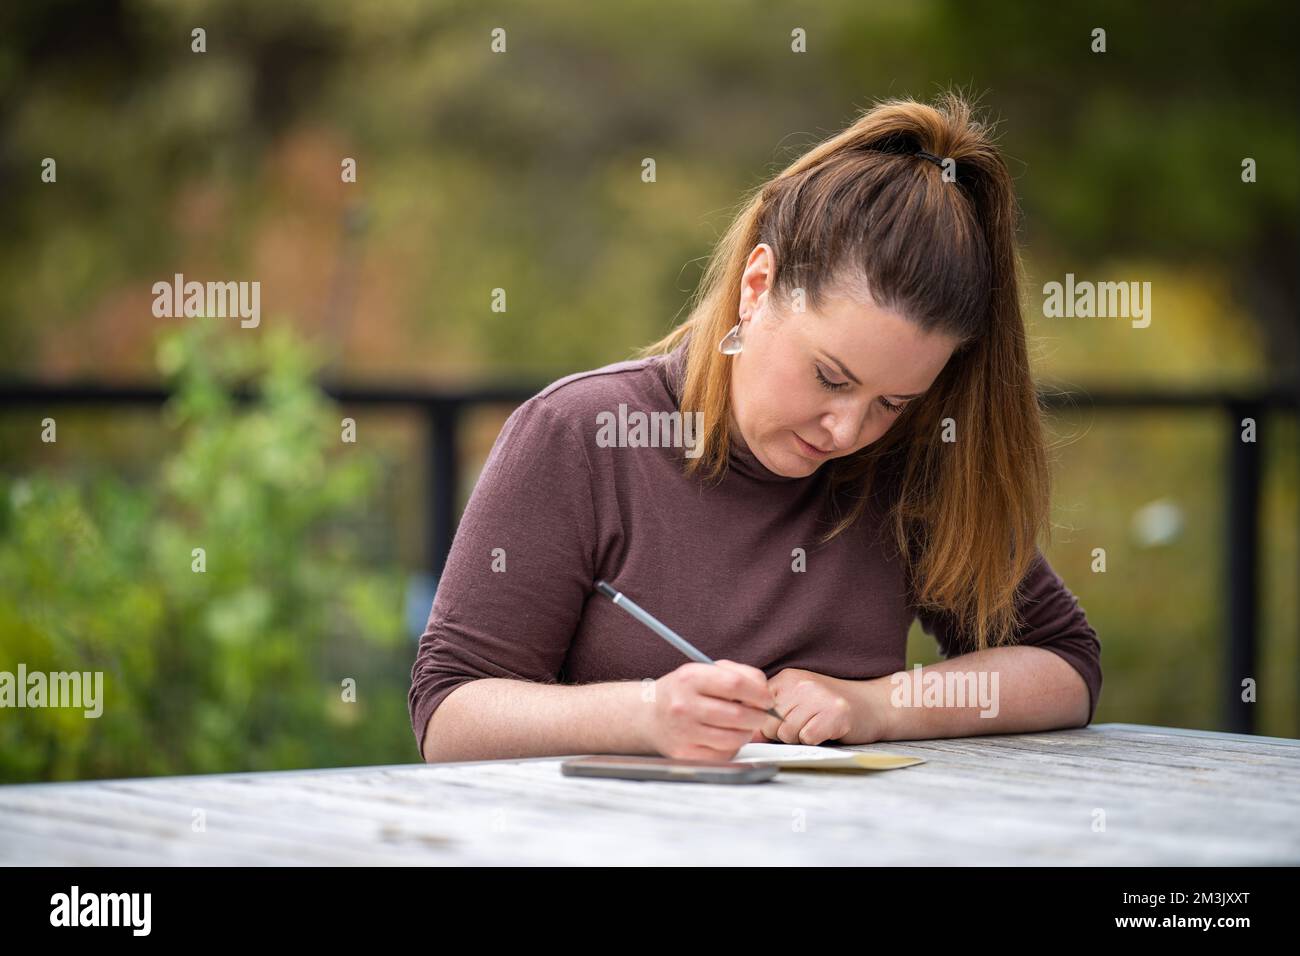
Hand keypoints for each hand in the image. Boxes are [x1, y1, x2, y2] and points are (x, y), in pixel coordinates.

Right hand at [644, 659, 775, 760]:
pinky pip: (723, 754)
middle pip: (738, 714)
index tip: (767, 699)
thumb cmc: (683, 691)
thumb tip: (764, 693)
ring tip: (743, 725)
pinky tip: (726, 736)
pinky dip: (732, 746)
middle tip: (761, 714)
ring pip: (734, 738)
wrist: (648, 715)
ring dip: (747, 733)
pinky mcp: (685, 754)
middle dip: (759, 716)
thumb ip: (738, 674)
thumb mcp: (704, 671)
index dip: (759, 693)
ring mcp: (683, 732)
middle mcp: (684, 705)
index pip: (735, 684)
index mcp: (690, 678)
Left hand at [751, 668, 884, 745]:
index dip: (767, 723)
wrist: (874, 704)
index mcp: (787, 678)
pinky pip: (807, 738)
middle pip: (769, 724)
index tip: (783, 723)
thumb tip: (748, 735)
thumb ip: (772, 714)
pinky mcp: (833, 714)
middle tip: (806, 724)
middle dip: (783, 733)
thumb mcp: (798, 701)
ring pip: (786, 733)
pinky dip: (816, 740)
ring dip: (800, 737)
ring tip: (817, 725)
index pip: (757, 707)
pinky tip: (827, 730)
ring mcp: (818, 697)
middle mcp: (800, 684)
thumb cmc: (831, 706)